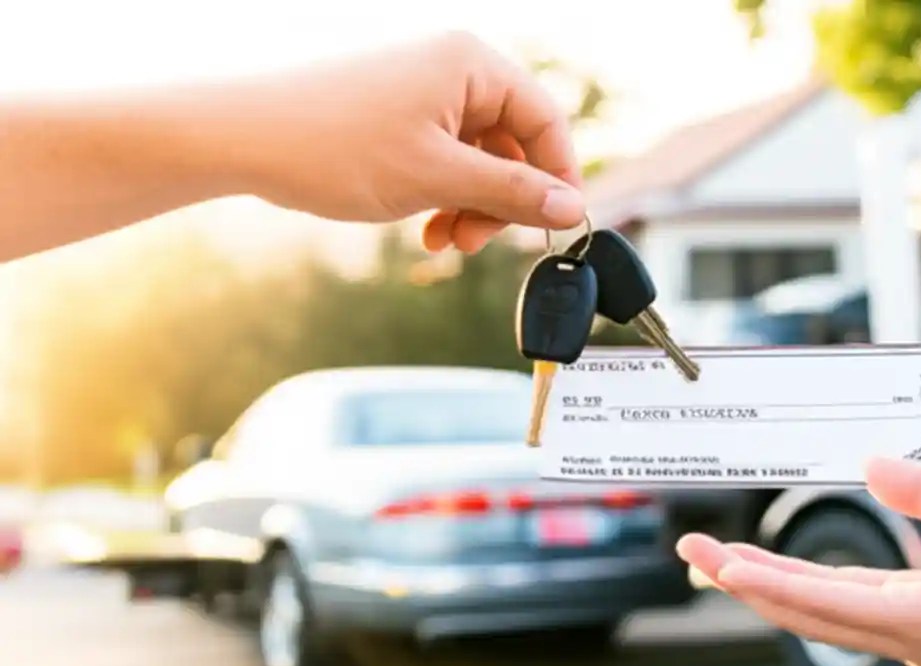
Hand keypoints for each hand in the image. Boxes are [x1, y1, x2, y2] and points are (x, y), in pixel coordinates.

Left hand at [226, 32, 584, 252]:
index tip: (556, 226)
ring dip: (471, 207)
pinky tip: (425, 228)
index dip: (558, 178)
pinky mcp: (399, 116)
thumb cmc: (335, 146)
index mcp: (471, 64)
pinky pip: (446, 160)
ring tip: (442, 240)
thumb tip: (573, 206)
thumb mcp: (438, 177)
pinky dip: (444, 197)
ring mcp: (424, 92)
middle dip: (501, 201)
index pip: (546, 121)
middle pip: (513, 144)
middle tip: (474, 241)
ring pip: (479, 160)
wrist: (243, 139)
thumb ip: (513, 192)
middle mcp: (453, 69)